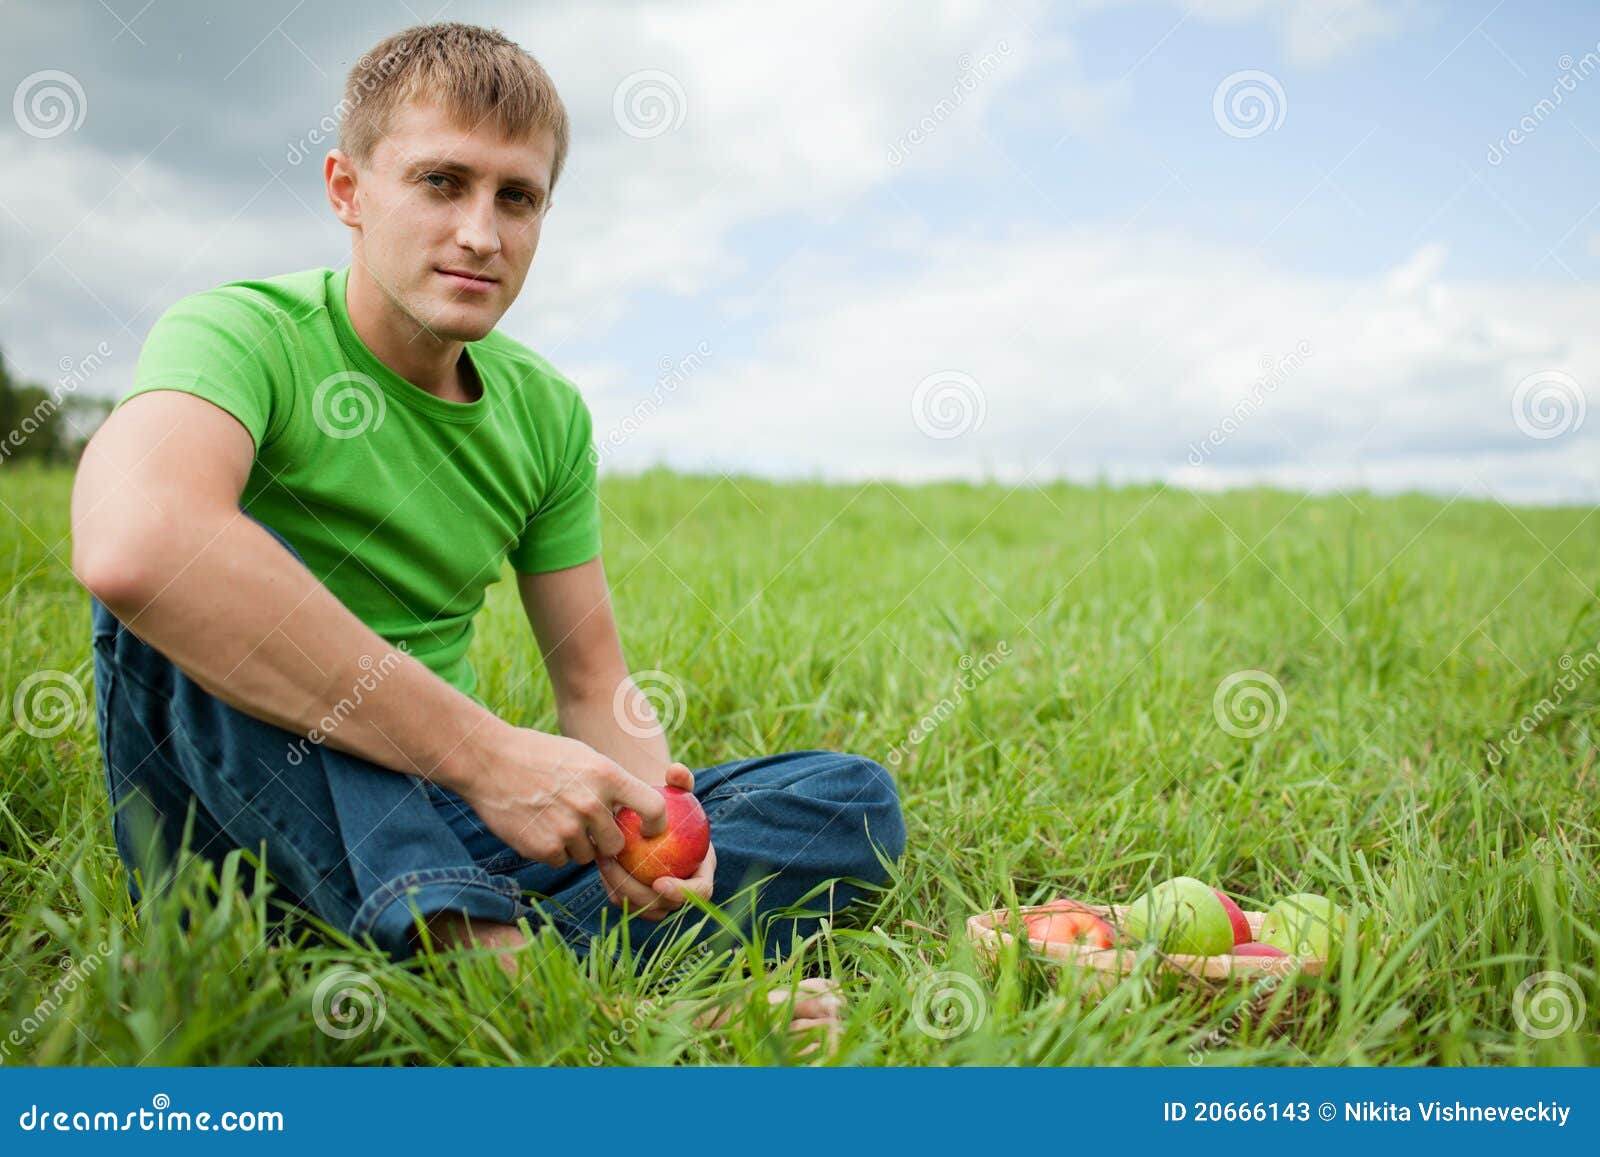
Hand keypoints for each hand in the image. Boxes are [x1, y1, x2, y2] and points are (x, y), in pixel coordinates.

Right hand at [445, 726, 667, 869]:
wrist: (488, 761)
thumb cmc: (538, 754)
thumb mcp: (583, 756)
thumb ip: (611, 783)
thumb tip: (634, 810)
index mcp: (607, 776)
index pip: (653, 808)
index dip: (656, 824)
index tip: (649, 830)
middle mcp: (591, 804)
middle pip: (616, 844)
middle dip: (605, 840)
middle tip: (585, 825)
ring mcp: (567, 829)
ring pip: (587, 855)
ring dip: (576, 844)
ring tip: (554, 817)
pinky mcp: (543, 847)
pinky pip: (561, 859)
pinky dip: (552, 849)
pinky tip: (538, 825)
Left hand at [596, 763, 715, 919]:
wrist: (653, 817)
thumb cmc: (669, 802)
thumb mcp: (676, 789)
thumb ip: (680, 780)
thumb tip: (677, 771)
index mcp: (702, 870)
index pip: (701, 891)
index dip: (683, 893)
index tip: (658, 882)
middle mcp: (684, 890)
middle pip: (665, 906)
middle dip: (638, 892)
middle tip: (615, 866)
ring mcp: (661, 898)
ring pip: (642, 907)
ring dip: (620, 888)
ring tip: (603, 860)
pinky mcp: (640, 898)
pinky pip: (625, 901)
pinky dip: (612, 886)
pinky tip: (599, 861)